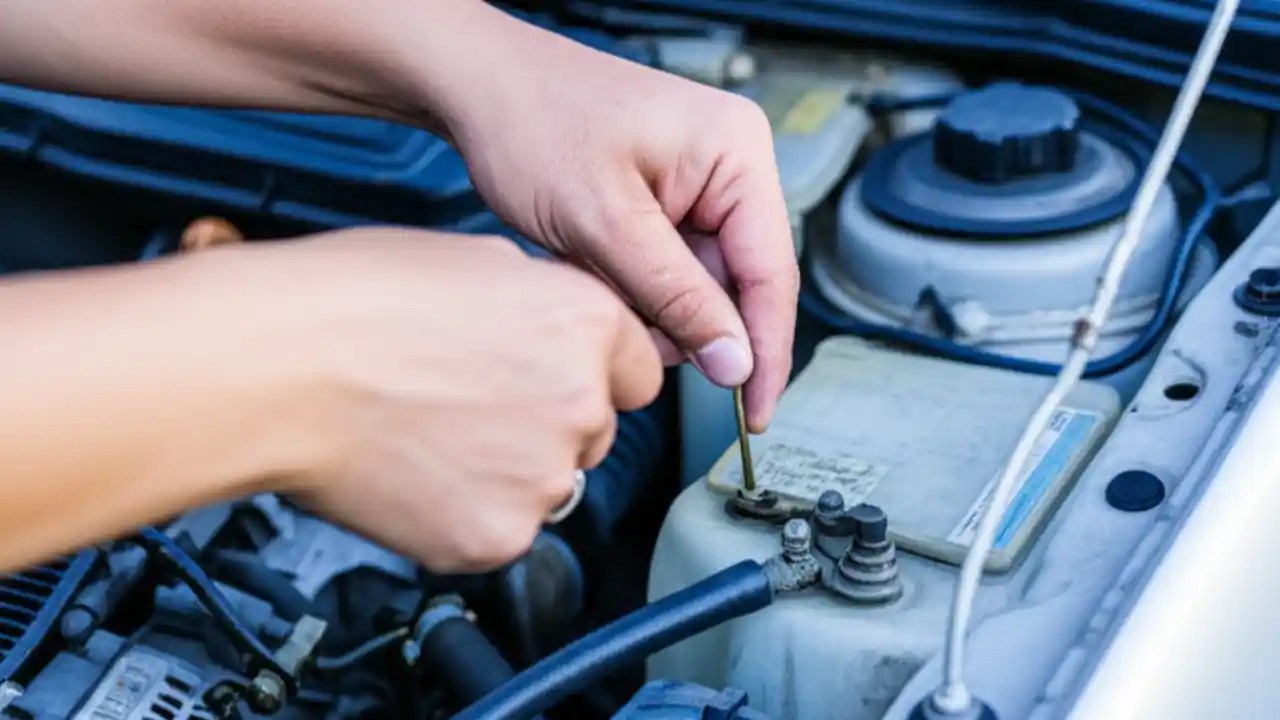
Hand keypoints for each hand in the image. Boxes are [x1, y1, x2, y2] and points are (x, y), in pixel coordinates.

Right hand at [223, 228, 661, 572]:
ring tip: (429, 430)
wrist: (274, 365)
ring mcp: (542, 476)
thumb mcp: (472, 259)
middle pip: (594, 430)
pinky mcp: (496, 536)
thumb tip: (551, 326)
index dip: (593, 372)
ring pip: (547, 483)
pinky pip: (500, 530)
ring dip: (506, 469)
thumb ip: (540, 301)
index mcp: (585, 321)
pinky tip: (414, 470)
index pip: (636, 369)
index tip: (558, 378)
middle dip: (547, 421)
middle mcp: (581, 401)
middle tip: (470, 401)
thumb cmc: (351, 300)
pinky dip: (464, 512)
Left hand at [438, 7, 797, 431]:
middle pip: (737, 283)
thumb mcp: (607, 225)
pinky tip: (590, 268)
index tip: (755, 416)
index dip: (765, 351)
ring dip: (650, 306)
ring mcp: (699, 183)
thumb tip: (737, 367)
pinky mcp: (667, 200)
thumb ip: (678, 299)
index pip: (773, 273)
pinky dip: (631, 287)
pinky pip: (668, 269)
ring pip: (697, 285)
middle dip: (685, 324)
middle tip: (630, 342)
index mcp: (737, 154)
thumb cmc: (534, 126)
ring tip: (591, 280)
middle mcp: (731, 166)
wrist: (477, 86)